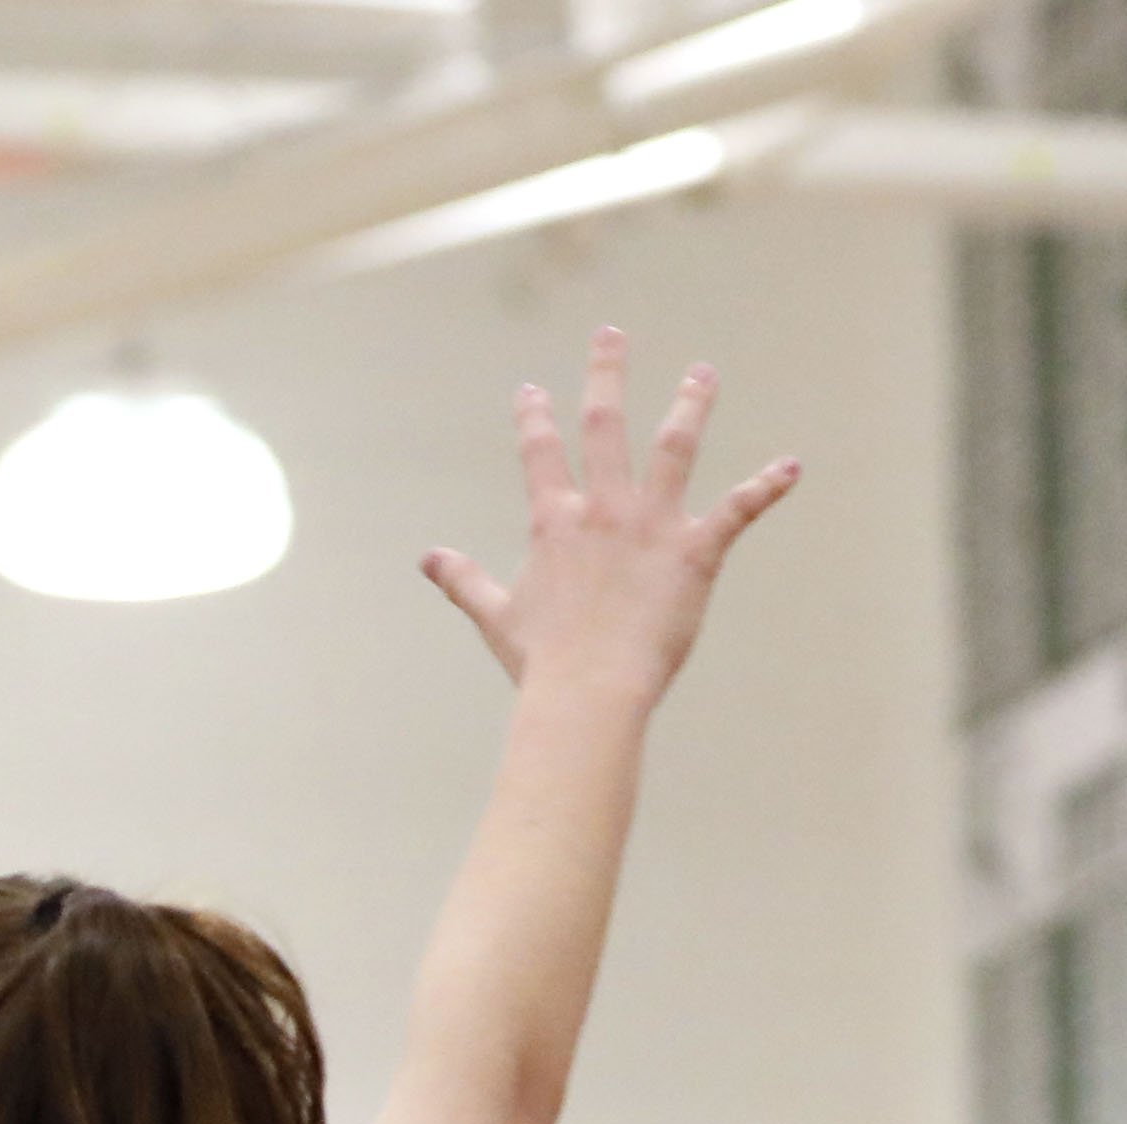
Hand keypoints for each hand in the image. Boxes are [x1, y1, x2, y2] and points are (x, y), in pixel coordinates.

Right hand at [422, 329, 794, 701]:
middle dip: (606, 376)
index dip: (534, 418)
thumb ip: (463, 580)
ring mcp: (652, 526)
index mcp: (554, 524)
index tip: (531, 389)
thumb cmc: (541, 660)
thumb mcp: (495, 616)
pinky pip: (739, 509)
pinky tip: (792, 466)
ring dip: (691, 404)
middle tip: (611, 336)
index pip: (540, 456)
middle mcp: (603, 510)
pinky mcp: (695, 551)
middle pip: (605, 428)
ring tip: (702, 373)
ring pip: (674, 447)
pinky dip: (768, 486)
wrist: (588, 690)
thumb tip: (428, 559)